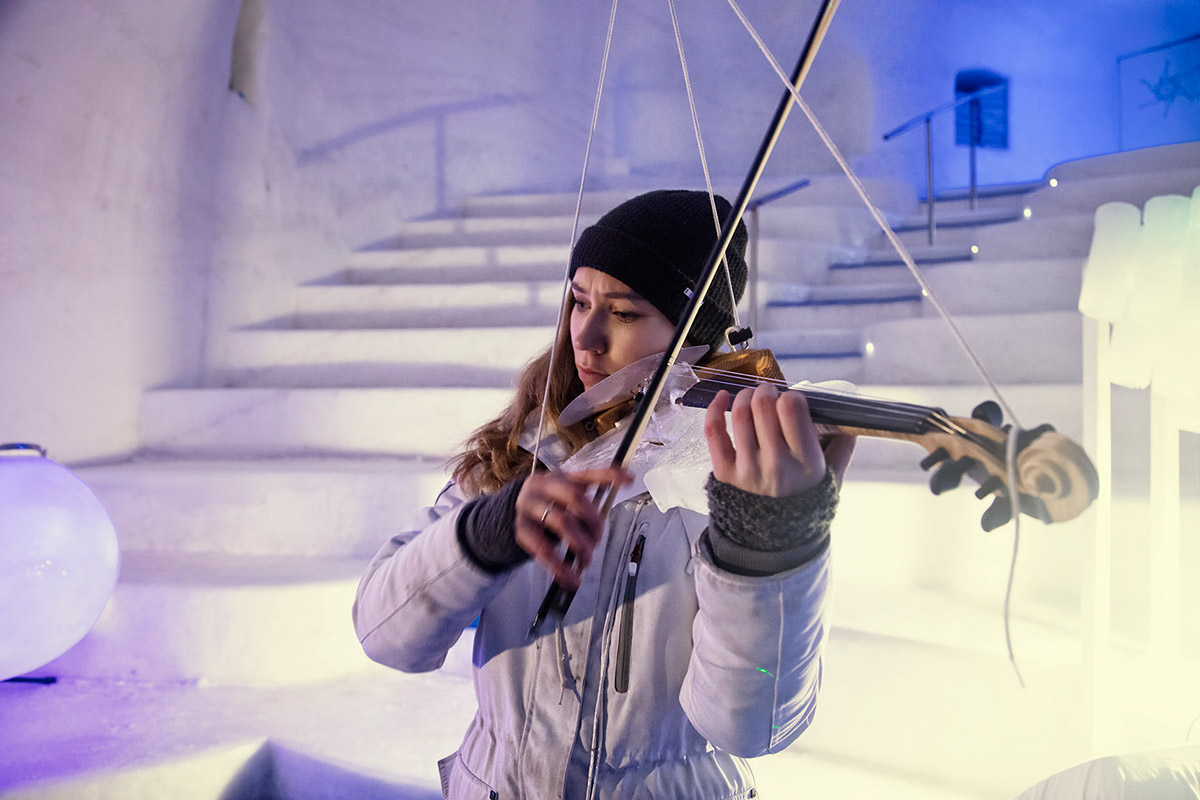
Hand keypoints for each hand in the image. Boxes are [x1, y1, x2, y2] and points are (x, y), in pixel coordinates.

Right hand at [515, 466, 631, 588]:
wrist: (509, 516)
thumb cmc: (548, 509)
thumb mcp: (565, 501)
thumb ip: (584, 507)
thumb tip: (601, 526)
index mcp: (561, 477)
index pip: (589, 472)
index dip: (610, 475)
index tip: (630, 480)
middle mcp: (544, 485)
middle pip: (576, 498)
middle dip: (594, 522)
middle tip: (598, 541)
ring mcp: (529, 505)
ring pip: (562, 521)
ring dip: (580, 545)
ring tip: (586, 560)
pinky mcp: (520, 528)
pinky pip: (543, 548)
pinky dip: (560, 567)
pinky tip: (570, 579)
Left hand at [704, 384, 855, 496]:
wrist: (773, 542)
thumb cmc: (805, 505)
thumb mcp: (831, 480)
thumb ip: (841, 450)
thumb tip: (850, 423)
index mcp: (806, 462)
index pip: (792, 409)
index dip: (791, 396)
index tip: (792, 401)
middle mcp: (775, 463)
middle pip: (763, 406)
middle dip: (766, 390)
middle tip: (769, 392)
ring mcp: (747, 469)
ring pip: (739, 414)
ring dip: (744, 396)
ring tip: (751, 397)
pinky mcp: (724, 473)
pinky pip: (714, 432)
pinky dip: (714, 409)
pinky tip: (722, 397)